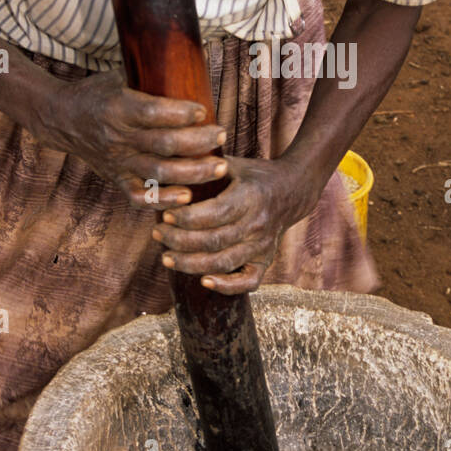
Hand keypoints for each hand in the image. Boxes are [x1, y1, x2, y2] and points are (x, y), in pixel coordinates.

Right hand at [38, 69, 227, 208]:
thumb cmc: (98, 93)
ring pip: (159, 172)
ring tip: (220, 167)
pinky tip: (188, 196)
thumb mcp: (118, 75)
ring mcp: (117, 161)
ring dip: (194, 173)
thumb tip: (190, 58)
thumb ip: (149, 73)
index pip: (153, 113)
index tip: (203, 110)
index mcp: (118, 107)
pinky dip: (163, 200)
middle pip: (164, 145)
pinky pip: (140, 197)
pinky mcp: (116, 179)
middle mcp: (117, 137)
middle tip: (222, 135)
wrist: (61, 118)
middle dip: (198, 142)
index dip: (181, 114)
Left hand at [151, 156, 307, 294]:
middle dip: (180, 241)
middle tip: (157, 234)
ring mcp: (263, 245)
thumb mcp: (231, 164)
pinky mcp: (266, 260)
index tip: (164, 215)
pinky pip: (248, 281)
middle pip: (214, 240)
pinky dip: (227, 286)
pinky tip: (204, 282)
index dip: (187, 218)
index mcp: (250, 197)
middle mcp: (257, 223)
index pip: (215, 213)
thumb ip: (203, 166)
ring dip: (191, 264)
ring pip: (224, 262)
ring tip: (166, 258)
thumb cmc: (253, 176)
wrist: (293, 190)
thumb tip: (167, 167)